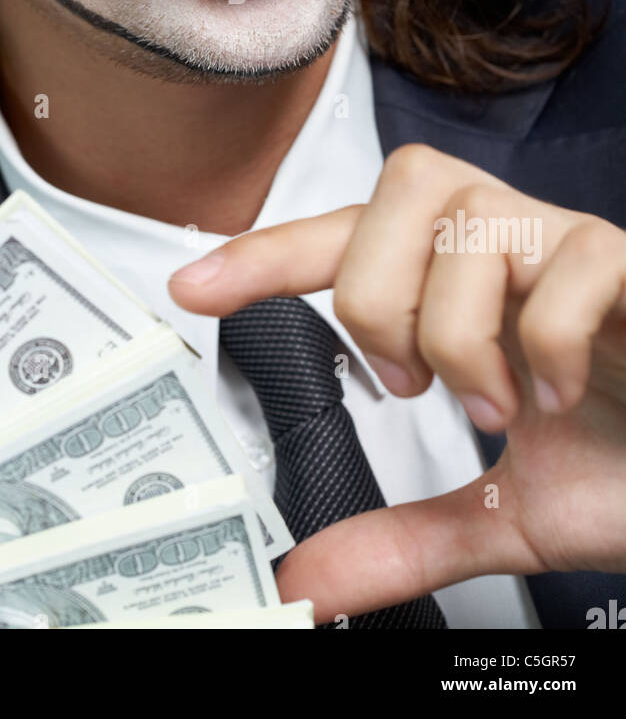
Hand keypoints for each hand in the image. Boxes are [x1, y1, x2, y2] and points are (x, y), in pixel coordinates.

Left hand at [169, 144, 625, 622]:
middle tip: (408, 381)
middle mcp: (517, 245)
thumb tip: (310, 577)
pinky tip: (559, 391)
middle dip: (378, 295)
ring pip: (470, 223)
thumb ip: (406, 536)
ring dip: (458, 332)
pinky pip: (572, 262)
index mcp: (473, 285)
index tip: (191, 286)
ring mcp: (578, 247)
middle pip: (402, 191)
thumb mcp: (502, 514)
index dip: (267, 256)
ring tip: (495, 403)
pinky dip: (548, 339)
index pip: (351, 239)